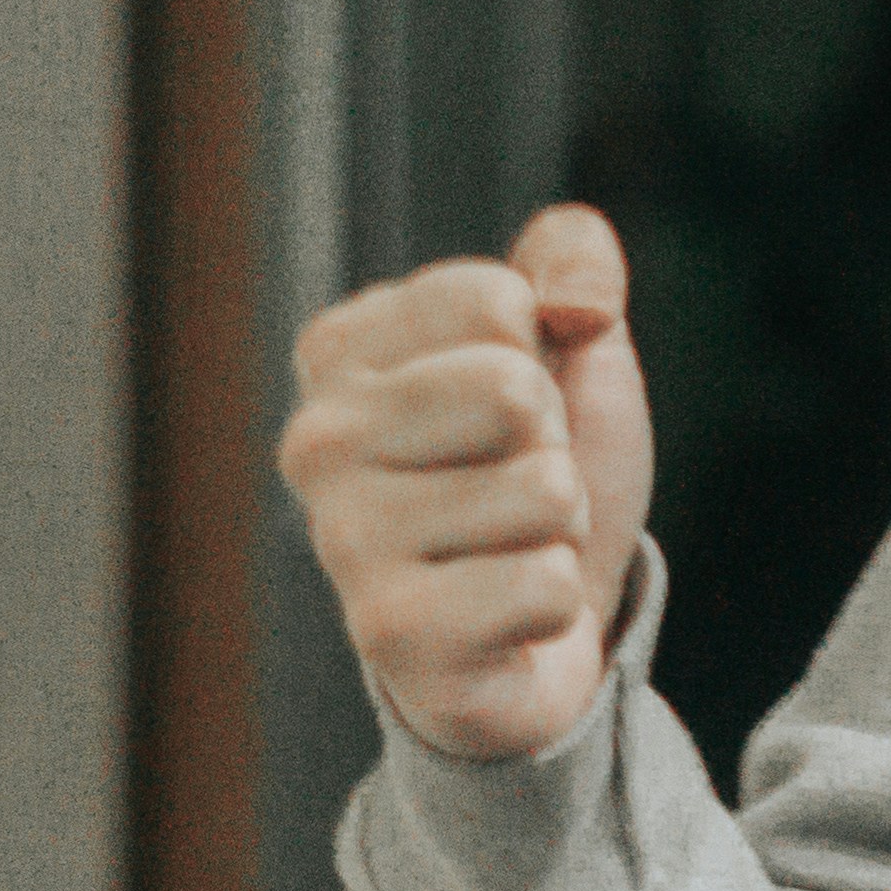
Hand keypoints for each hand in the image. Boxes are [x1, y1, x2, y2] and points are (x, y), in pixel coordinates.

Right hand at [274, 204, 656, 759]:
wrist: (543, 628)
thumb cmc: (538, 469)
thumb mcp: (571, 341)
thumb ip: (571, 256)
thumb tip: (576, 303)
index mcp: (339, 350)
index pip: (496, 299)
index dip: (542, 356)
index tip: (505, 413)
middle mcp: (314, 440)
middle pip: (514, 390)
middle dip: (552, 444)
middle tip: (512, 488)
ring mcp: (342, 539)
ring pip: (544, 489)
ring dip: (559, 527)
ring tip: (507, 548)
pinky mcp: (389, 634)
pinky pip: (545, 585)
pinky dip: (556, 602)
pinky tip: (504, 617)